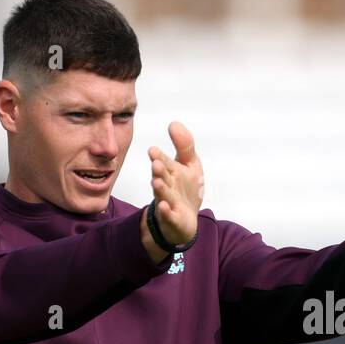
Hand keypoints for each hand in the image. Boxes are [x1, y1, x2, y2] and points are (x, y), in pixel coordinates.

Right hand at [148, 121, 203, 246]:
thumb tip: (174, 123)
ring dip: (160, 189)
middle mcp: (167, 186)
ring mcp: (169, 202)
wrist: (184, 220)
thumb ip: (184, 145)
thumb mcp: (190, 165)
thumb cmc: (185, 189)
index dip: (160, 157)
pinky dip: (166, 211)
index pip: (164, 162)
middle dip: (159, 171)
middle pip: (162, 177)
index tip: (154, 151)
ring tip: (156, 182)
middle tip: (156, 164)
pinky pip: (169, 215)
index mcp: (170, 172)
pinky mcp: (173, 218)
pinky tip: (165, 206)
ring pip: (163, 195)